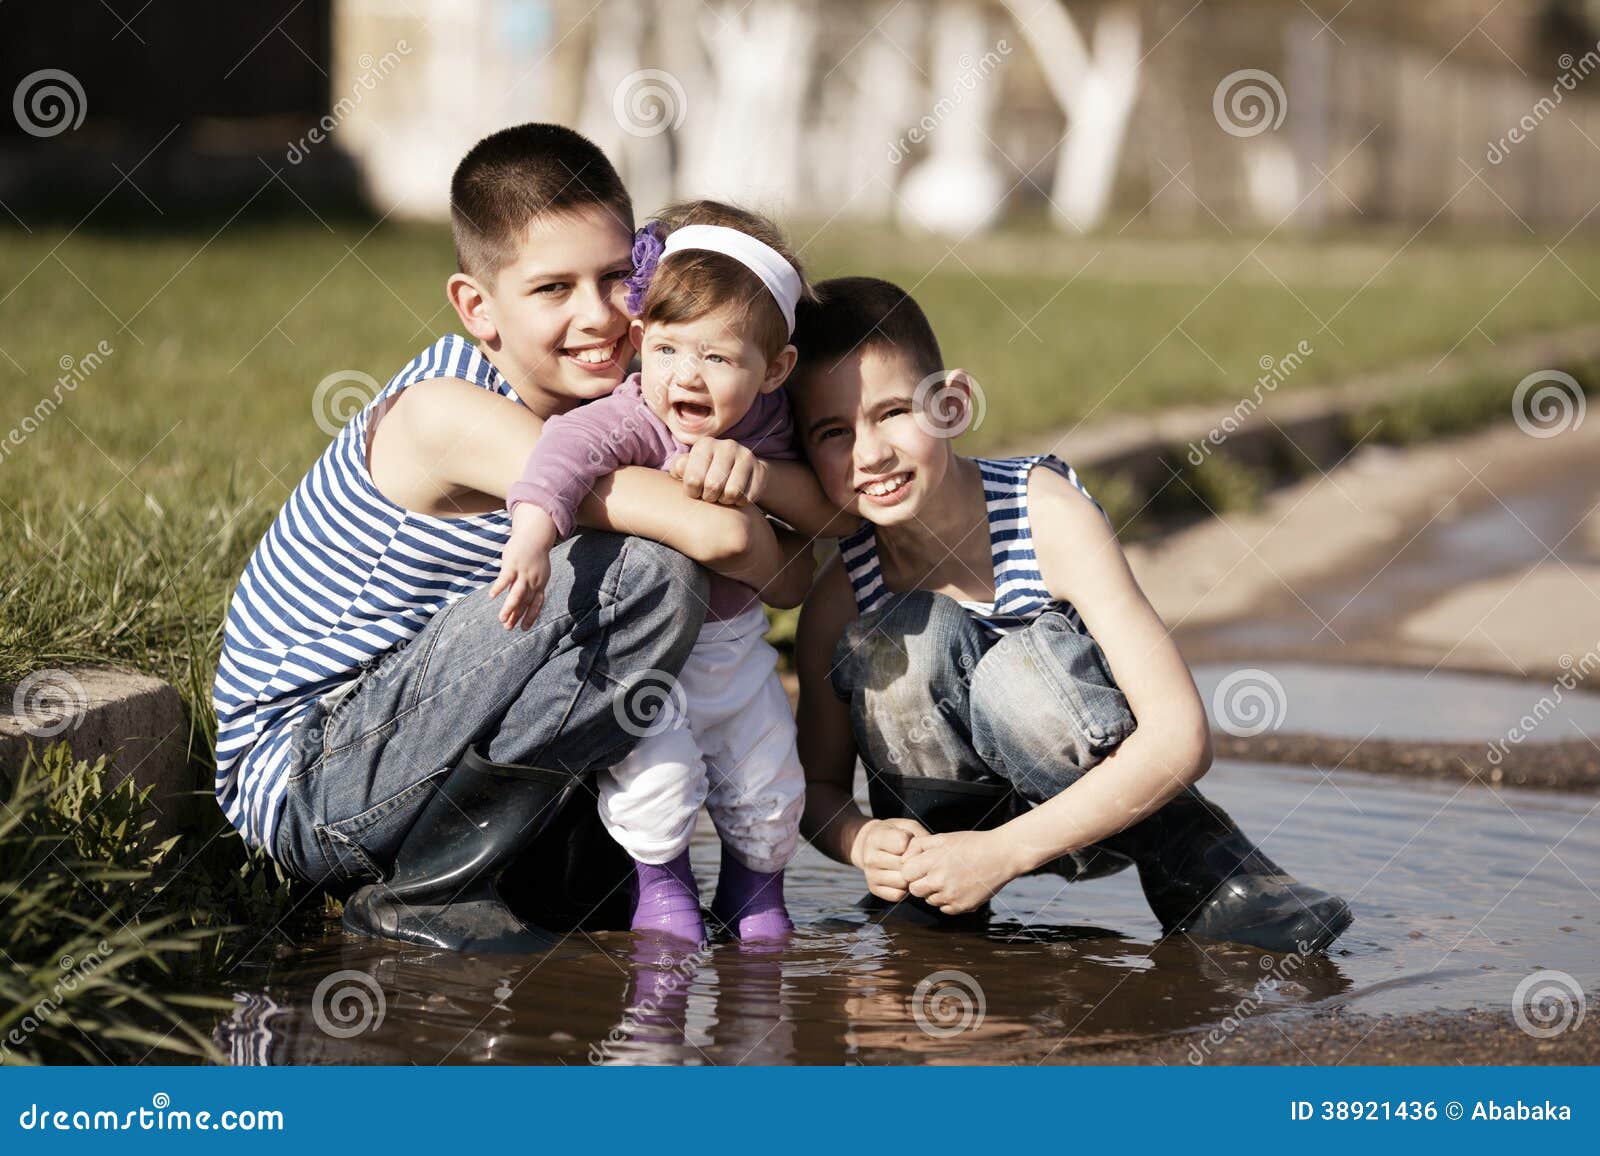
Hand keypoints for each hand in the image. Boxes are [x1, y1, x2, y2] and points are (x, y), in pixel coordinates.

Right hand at [491, 504, 557, 630]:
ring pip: (517, 593)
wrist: (535, 536)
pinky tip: (492, 596)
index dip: (530, 617)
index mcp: (540, 584)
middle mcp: (533, 581)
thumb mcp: (536, 573)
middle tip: (508, 628)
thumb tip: (519, 602)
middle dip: (516, 616)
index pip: (536, 604)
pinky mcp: (513, 564)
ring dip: (510, 607)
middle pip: (525, 602)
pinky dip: (499, 587)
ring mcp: (523, 573)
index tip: (524, 629)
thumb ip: (528, 587)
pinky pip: (505, 578)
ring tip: (501, 619)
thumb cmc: (534, 557)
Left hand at [669, 438, 767, 505]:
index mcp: (705, 444)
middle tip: (710, 495)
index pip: (693, 479)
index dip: (692, 492)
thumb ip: (679, 468)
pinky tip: (736, 496)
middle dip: (709, 497)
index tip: (695, 491)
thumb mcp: (688, 468)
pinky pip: (748, 497)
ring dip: (725, 501)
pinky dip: (740, 502)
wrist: (737, 469)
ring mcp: (746, 456)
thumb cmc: (705, 472)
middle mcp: (727, 446)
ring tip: (722, 496)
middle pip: (713, 486)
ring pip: (733, 492)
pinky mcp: (761, 469)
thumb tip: (680, 468)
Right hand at [850, 818, 929, 902]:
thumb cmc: (895, 834)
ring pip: (902, 882)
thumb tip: (931, 855)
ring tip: (910, 868)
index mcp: (876, 838)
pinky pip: (897, 895)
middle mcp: (870, 858)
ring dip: (911, 878)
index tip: (912, 843)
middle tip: (915, 858)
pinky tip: (904, 878)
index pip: (901, 845)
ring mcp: (871, 875)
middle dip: (914, 863)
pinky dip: (905, 890)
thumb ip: (919, 835)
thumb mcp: (906, 826)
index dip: (913, 844)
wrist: (872, 845)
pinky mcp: (874, 889)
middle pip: (904, 866)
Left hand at [900, 828, 1019, 914]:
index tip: (920, 864)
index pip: (905, 874)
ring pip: (929, 900)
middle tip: (933, 872)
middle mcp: (940, 881)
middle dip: (919, 882)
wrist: (1002, 855)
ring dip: (934, 891)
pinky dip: (947, 900)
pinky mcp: (963, 907)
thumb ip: (919, 846)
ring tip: (949, 877)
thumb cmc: (971, 843)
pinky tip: (958, 886)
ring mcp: (951, 896)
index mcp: (933, 862)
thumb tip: (903, 858)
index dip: (911, 869)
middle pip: (914, 890)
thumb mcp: (943, 838)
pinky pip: (944, 908)